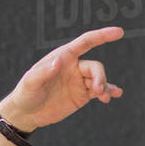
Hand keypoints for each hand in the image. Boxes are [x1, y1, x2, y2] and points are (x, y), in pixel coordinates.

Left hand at [0, 26, 124, 130]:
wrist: (26, 113)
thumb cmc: (26, 93)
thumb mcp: (31, 83)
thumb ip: (43, 72)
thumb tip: (58, 61)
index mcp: (63, 57)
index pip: (86, 42)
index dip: (102, 36)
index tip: (119, 32)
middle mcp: (73, 67)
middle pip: (95, 67)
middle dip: (100, 77)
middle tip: (97, 91)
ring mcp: (79, 81)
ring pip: (99, 79)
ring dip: (104, 86)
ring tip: (104, 97)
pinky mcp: (82, 95)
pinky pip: (100, 91)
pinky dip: (109, 91)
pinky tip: (115, 94)